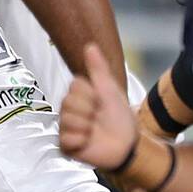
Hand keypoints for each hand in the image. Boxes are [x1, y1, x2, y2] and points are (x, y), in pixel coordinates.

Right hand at [60, 43, 137, 169]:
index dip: (91, 94)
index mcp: (78, 96)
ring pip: (67, 120)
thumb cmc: (120, 118)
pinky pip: (66, 138)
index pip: (74, 86)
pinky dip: (81, 141)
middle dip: (88, 110)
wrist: (127, 144)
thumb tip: (90, 45)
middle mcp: (68, 111)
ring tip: (94, 132)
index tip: (100, 102)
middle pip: (68, 102)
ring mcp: (66, 128)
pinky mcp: (65, 146)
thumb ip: (98, 69)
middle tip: (98, 118)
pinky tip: (88, 143)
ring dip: (86, 127)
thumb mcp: (110, 90)